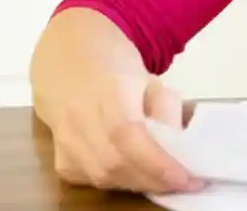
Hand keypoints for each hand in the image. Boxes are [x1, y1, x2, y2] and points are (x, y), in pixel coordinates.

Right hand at [47, 71, 202, 194]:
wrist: (67, 62)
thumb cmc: (115, 67)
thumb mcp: (151, 80)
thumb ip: (167, 111)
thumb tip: (177, 150)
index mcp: (107, 91)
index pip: (128, 134)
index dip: (156, 162)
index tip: (186, 178)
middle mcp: (79, 118)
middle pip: (114, 163)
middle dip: (153, 180)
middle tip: (181, 182)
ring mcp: (65, 141)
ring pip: (102, 177)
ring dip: (137, 183)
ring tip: (160, 179)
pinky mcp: (60, 158)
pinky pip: (91, 180)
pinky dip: (117, 182)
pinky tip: (132, 173)